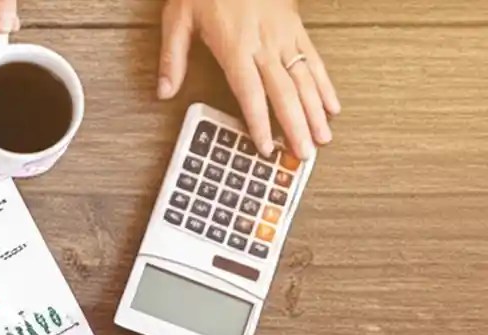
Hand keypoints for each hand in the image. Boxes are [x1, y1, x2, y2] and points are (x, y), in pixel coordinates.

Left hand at [158, 0, 340, 159]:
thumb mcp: (178, 18)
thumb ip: (172, 58)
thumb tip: (163, 92)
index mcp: (235, 47)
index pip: (250, 94)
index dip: (260, 123)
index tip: (265, 147)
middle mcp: (264, 45)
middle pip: (284, 93)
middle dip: (295, 127)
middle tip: (303, 155)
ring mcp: (284, 36)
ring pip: (304, 79)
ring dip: (315, 111)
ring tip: (322, 139)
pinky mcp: (295, 27)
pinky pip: (314, 60)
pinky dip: (325, 84)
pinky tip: (332, 106)